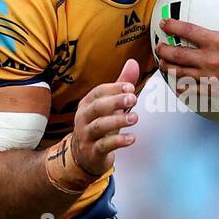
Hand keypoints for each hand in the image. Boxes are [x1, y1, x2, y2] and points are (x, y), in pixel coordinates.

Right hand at [71, 59, 139, 176]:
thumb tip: (133, 62)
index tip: (130, 87)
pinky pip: (104, 145)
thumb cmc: (99, 126)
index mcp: (87, 104)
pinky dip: (118, 141)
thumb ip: (121, 86)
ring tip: (135, 118)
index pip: (98, 92)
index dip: (114, 89)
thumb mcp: (110, 106)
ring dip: (118, 120)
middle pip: (97, 107)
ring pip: (100, 126)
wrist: (85, 156)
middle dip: (115, 102)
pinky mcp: (93, 151)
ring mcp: (86, 135)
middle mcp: (83, 118)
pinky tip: (131, 138)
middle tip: (133, 99)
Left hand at [156, 0, 218, 100]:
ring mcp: (212, 78)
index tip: (163, 23)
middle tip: (159, 47)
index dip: (173, 26)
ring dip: (169, 69)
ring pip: (182, 74)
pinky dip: (182, 88)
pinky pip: (193, 91)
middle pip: (179, 55)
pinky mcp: (215, 90)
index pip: (188, 32)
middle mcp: (211, 60)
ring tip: (163, 64)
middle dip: (165, 51)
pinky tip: (177, 84)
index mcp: (218, 41)